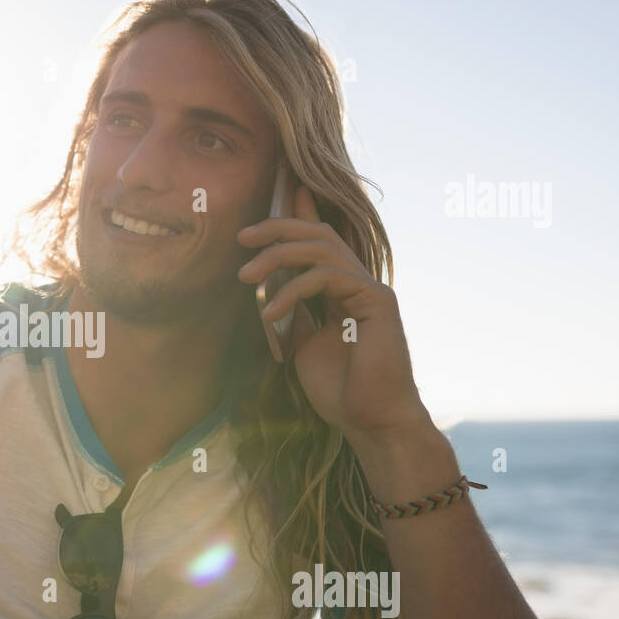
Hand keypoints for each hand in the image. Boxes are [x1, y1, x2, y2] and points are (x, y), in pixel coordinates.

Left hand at [236, 185, 431, 447]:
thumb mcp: (305, 345)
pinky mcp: (376, 301)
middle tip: (242, 237)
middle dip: (278, 228)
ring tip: (245, 277)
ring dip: (277, 257)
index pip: (320, 243)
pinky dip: (293, 290)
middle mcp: (360, 283)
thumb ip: (296, 314)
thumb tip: (272, 291)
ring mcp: (371, 289)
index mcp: (344, 291)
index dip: (300, 215)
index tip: (275, 197)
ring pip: (321, 249)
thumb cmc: (341, 390)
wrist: (371, 421)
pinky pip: (328, 276)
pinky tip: (271, 313)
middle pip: (319, 234)